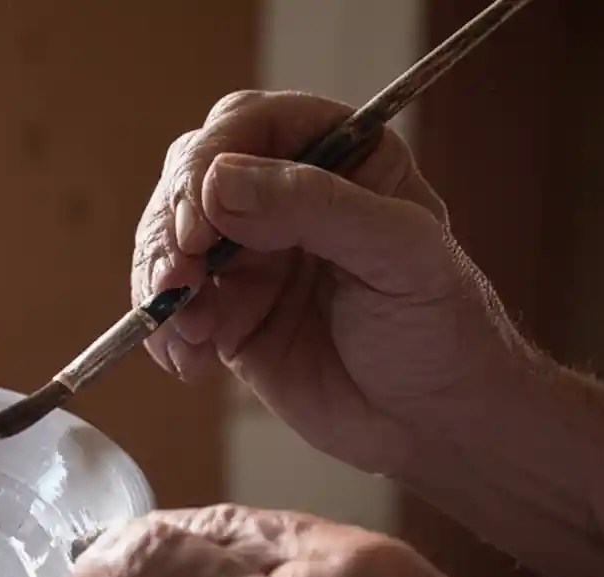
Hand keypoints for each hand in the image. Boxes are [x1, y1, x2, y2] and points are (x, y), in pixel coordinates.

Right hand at [134, 91, 528, 474]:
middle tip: (175, 279)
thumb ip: (313, 207)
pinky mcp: (228, 313)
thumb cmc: (442, 329)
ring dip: (160, 283)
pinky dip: (166, 332)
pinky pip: (173, 306)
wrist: (437, 425)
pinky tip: (190, 361)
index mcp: (337, 157)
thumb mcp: (397, 253)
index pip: (248, 124)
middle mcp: (284, 197)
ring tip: (188, 334)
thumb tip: (217, 181)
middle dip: (171, 228)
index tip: (199, 219)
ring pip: (169, 242)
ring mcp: (250, 255)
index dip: (209, 160)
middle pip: (191, 177)